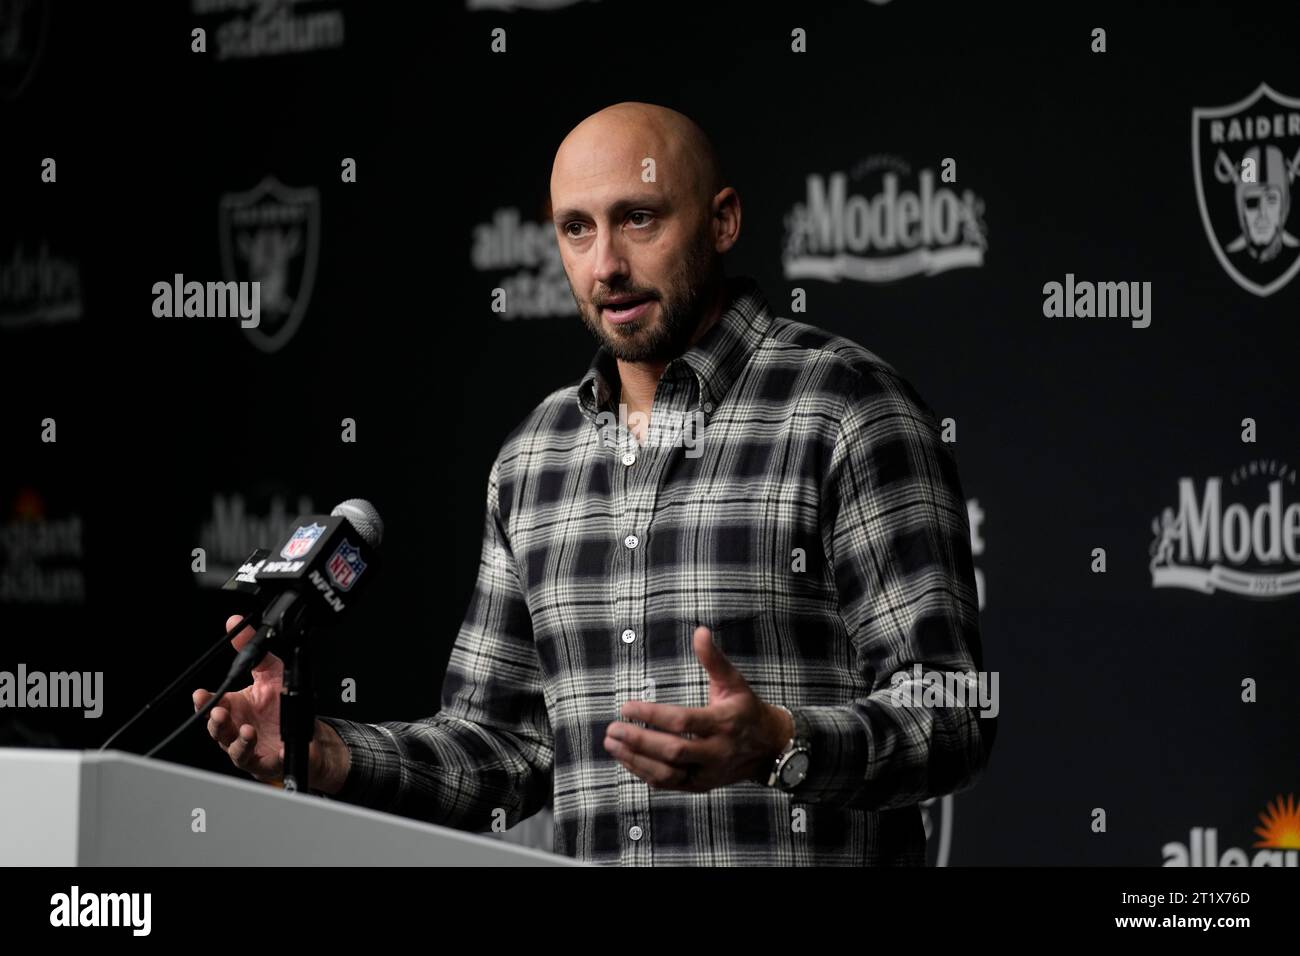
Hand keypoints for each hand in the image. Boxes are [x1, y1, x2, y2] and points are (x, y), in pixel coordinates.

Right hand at [192, 615, 345, 790]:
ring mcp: (251, 748)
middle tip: (219, 712)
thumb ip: (251, 649)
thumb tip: (235, 622)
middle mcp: (237, 729)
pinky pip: (265, 763)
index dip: (204, 702)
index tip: (201, 695)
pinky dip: (271, 757)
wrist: (307, 732)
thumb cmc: (281, 705)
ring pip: (235, 750)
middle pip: (217, 730)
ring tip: (247, 730)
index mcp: (234, 707)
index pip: (212, 705)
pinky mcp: (268, 763)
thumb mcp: (269, 670)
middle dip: (215, 722)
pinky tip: (278, 750)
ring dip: (239, 741)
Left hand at [603, 626, 793, 791]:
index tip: (626, 707)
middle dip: (639, 741)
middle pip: (673, 751)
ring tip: (611, 743)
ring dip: (636, 760)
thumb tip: (700, 631)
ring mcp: (708, 772)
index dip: (652, 716)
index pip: (683, 721)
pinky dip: (644, 772)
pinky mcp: (700, 785)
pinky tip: (626, 757)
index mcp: (724, 722)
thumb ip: (713, 659)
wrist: (769, 747)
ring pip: (668, 773)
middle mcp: (717, 751)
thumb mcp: (734, 681)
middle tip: (612, 728)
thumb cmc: (746, 709)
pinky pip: (668, 783)